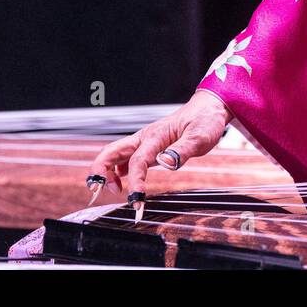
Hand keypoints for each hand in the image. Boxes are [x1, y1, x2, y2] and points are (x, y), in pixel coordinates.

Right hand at [85, 90, 231, 199]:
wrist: (209, 107)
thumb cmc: (205, 120)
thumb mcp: (200, 136)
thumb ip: (182, 151)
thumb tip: (165, 162)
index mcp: (156, 136)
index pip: (138, 161)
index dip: (135, 181)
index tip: (136, 199)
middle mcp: (145, 137)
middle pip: (110, 152)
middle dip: (99, 171)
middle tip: (97, 191)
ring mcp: (144, 142)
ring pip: (114, 155)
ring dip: (106, 172)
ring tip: (115, 190)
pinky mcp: (148, 147)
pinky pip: (126, 159)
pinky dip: (117, 171)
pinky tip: (122, 183)